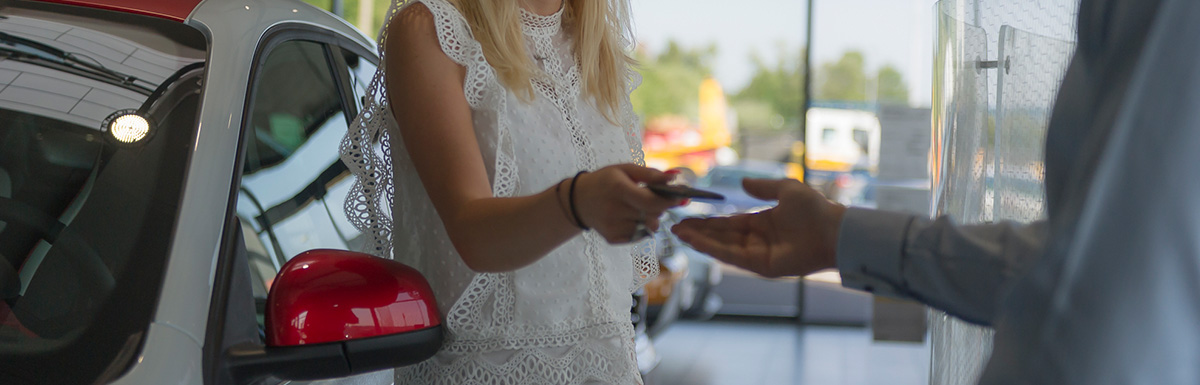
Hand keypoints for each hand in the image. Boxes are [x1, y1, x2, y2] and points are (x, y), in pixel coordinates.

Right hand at [573, 164, 683, 243]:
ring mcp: (612, 226)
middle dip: (661, 208)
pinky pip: (638, 236)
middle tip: (657, 199)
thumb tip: (675, 178)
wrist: (579, 200)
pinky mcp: (612, 238)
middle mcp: (614, 210)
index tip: (682, 198)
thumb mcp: (625, 169)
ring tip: (640, 208)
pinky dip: (640, 228)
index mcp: (618, 189)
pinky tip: (630, 217)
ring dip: (651, 218)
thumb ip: (650, 174)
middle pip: (652, 215)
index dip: (669, 201)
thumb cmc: (606, 181)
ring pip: (648, 227)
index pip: (651, 201)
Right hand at [670, 178, 845, 277]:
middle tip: (674, 227)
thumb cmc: (815, 209)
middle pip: (720, 236)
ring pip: (723, 247)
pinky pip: (733, 257)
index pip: (728, 223)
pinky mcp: (761, 266)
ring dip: (701, 241)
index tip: (687, 217)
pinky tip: (698, 241)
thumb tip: (743, 183)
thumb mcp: (786, 189)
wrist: (833, 229)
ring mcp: (758, 255)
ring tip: (679, 233)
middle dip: (698, 232)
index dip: (708, 221)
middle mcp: (757, 240)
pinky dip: (714, 249)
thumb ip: (763, 188)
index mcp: (761, 223)